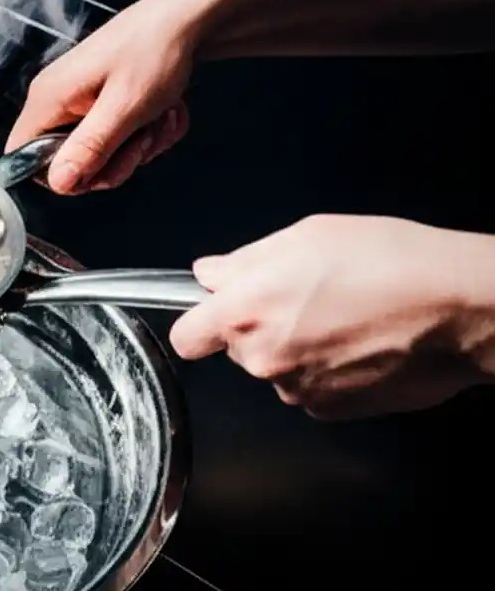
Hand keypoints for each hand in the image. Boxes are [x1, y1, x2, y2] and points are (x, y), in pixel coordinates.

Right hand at [5, 0, 221, 193]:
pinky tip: (163, 112)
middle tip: (142, 139)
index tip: (100, 167)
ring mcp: (79, 102)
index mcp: (48, 98)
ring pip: (98, 155)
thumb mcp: (125, 106)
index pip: (22, 156)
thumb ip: (90, 147)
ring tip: (159, 118)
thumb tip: (58, 183)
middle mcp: (56, 101)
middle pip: (67, 162)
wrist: (187, 19)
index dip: (59, 174)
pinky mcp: (101, 103)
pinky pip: (116, 139)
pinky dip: (145, 133)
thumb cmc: (154, 53)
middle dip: (112, 161)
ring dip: (136, 147)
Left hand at [171, 215, 494, 419]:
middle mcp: (262, 359)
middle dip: (259, 328)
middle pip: (236, 351)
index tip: (214, 315)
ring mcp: (296, 390)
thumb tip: (210, 275)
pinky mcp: (331, 411)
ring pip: (277, 370)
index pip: (186, 337)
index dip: (200, 324)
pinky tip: (360, 344)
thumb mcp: (306, 235)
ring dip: (297, 350)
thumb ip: (244, 261)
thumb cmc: (390, 262)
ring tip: (344, 319)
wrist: (460, 308)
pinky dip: (328, 372)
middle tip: (305, 300)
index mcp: (245, 312)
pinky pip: (311, 389)